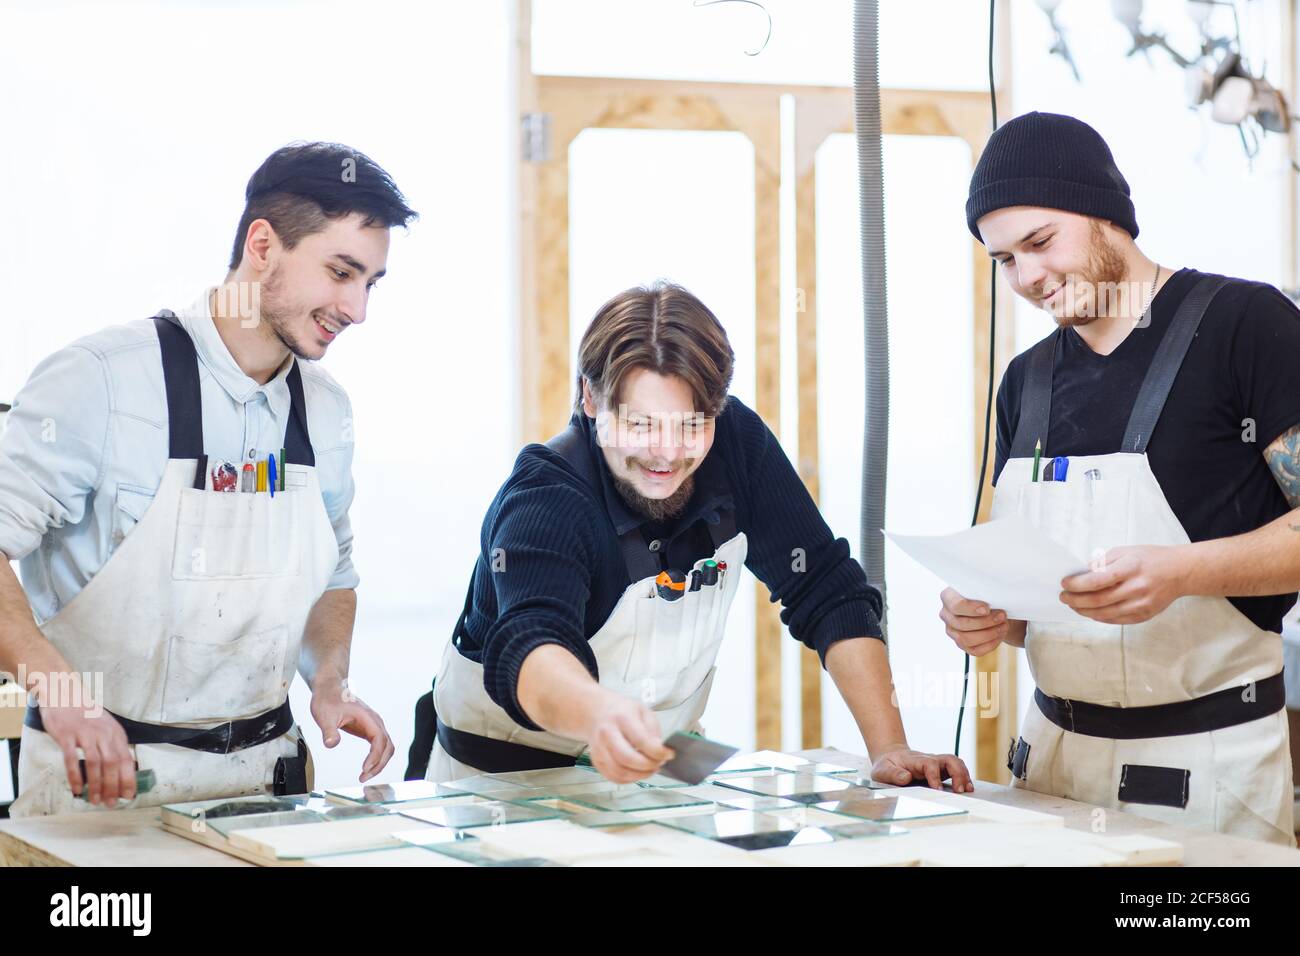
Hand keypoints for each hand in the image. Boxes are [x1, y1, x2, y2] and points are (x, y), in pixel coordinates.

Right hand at [38, 684, 134, 805]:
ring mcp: (85, 734)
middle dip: (113, 787)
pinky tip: (77, 789)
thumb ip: (112, 746)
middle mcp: (103, 733)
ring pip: (95, 764)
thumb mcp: (106, 727)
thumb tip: (120, 771)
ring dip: (96, 785)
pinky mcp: (67, 735)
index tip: (129, 796)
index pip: (127, 760)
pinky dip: (75, 776)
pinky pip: (72, 759)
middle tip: (111, 803)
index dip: (129, 779)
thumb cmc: (86, 715)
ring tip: (95, 800)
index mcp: (116, 733)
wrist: (64, 695)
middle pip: (113, 764)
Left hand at [309, 681, 393, 782]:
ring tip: (365, 776)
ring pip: (386, 747)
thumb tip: (331, 744)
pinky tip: (366, 767)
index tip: (365, 768)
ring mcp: (374, 725)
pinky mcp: (369, 729)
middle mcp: (375, 722)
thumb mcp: (324, 716)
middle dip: (379, 764)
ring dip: (379, 763)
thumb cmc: (328, 700)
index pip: (379, 739)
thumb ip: (329, 731)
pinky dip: (376, 758)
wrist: (330, 689)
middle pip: (387, 746)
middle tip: (363, 778)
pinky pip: (380, 746)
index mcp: (367, 717)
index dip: (375, 756)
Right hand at [582, 692, 674, 783]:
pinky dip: (629, 779)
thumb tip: (660, 750)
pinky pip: (613, 777)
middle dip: (648, 766)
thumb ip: (653, 730)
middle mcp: (607, 733)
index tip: (669, 754)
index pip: (641, 740)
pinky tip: (638, 772)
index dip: (658, 752)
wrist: (598, 713)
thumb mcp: (643, 712)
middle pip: (627, 759)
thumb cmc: (623, 712)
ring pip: (620, 772)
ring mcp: (599, 748)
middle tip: (659, 764)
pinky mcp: (596, 760)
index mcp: (621, 718)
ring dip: (640, 775)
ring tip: (650, 769)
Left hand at [871, 746, 973, 792]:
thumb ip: (893, 774)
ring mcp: (937, 763)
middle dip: (957, 774)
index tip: (937, 789)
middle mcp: (929, 759)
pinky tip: (968, 789)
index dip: (935, 776)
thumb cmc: (887, 765)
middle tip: (959, 791)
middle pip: (949, 759)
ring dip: (964, 775)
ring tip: (968, 790)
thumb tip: (906, 778)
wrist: (891, 757)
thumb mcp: (883, 770)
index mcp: (915, 761)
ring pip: (955, 762)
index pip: (929, 764)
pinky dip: (964, 777)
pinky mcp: (941, 769)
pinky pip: (956, 769)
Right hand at [940, 587, 1009, 656]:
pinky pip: (975, 650)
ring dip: (989, 634)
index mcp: (948, 597)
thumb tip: (995, 600)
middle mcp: (946, 615)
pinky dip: (990, 644)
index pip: (956, 605)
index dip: (972, 609)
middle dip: (986, 622)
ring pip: (966, 639)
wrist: (991, 607)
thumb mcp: (985, 589)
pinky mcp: (962, 645)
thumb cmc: (986, 596)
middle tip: (1002, 616)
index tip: (987, 609)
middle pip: (962, 624)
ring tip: (1003, 626)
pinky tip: (999, 634)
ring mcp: (952, 631)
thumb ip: (985, 592)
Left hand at [1059, 544, 1185, 624]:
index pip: (1097, 580)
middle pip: (1098, 600)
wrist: (1180, 572)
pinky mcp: (1144, 615)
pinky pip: (1115, 620)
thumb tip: (1079, 574)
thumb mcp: (1124, 552)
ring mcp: (1141, 604)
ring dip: (1084, 611)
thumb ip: (1102, 563)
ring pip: (1104, 613)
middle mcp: (1136, 588)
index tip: (1064, 583)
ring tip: (1073, 605)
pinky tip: (1090, 612)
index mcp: (1130, 567)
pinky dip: (1099, 617)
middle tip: (1063, 597)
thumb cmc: (1149, 558)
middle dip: (1075, 600)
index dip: (1077, 584)